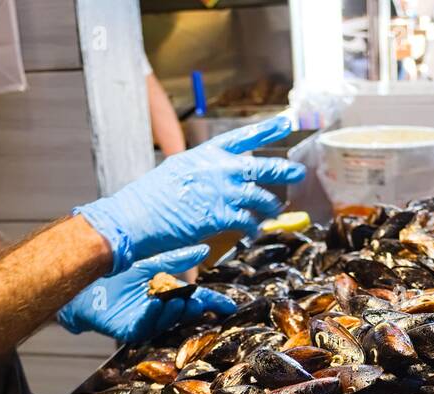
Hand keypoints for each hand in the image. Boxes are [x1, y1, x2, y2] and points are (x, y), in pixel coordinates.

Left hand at [58, 245, 234, 343]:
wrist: (85, 280)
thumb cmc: (115, 271)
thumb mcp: (150, 262)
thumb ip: (175, 259)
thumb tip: (203, 250)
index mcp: (166, 293)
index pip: (194, 298)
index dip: (211, 302)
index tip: (229, 306)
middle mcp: (159, 309)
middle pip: (183, 312)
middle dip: (193, 309)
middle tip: (202, 304)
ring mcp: (146, 321)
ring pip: (166, 321)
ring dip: (174, 313)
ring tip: (178, 302)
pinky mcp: (130, 329)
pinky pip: (145, 325)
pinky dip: (152, 315)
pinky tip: (155, 305)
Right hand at [76, 115, 305, 274]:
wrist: (134, 218)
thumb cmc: (148, 199)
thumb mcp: (175, 172)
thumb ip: (200, 172)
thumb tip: (214, 178)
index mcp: (204, 154)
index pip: (241, 137)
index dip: (266, 130)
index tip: (285, 123)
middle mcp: (216, 169)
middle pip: (260, 165)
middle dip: (282, 169)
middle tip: (298, 172)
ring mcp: (220, 192)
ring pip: (259, 196)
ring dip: (270, 204)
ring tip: (275, 209)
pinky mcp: (219, 216)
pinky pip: (247, 221)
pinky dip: (253, 227)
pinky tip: (254, 230)